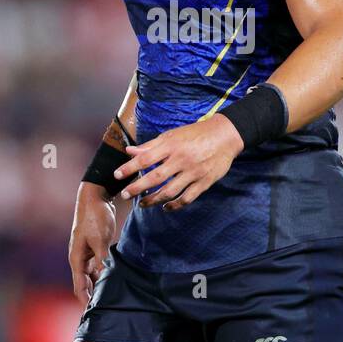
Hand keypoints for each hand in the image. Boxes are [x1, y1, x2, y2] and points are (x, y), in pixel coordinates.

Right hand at [68, 182, 117, 302]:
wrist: (95, 197)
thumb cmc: (95, 217)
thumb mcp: (100, 238)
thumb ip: (102, 258)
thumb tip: (105, 276)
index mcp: (76, 258)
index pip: (79, 286)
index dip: (85, 300)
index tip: (92, 314)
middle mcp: (80, 259)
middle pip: (85, 284)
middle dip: (92, 297)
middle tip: (104, 311)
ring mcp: (87, 254)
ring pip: (92, 276)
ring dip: (99, 286)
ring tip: (109, 300)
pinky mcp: (95, 249)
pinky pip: (99, 267)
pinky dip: (104, 274)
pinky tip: (113, 281)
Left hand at [114, 116, 244, 210]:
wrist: (225, 135)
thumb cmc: (195, 134)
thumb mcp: (172, 135)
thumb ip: (150, 146)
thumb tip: (129, 151)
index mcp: (172, 145)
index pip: (145, 158)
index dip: (129, 168)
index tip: (117, 175)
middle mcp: (181, 159)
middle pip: (155, 177)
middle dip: (137, 188)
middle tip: (125, 195)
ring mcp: (193, 172)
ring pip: (170, 191)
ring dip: (153, 200)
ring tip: (142, 203)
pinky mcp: (204, 182)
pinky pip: (187, 198)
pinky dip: (175, 205)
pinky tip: (166, 207)